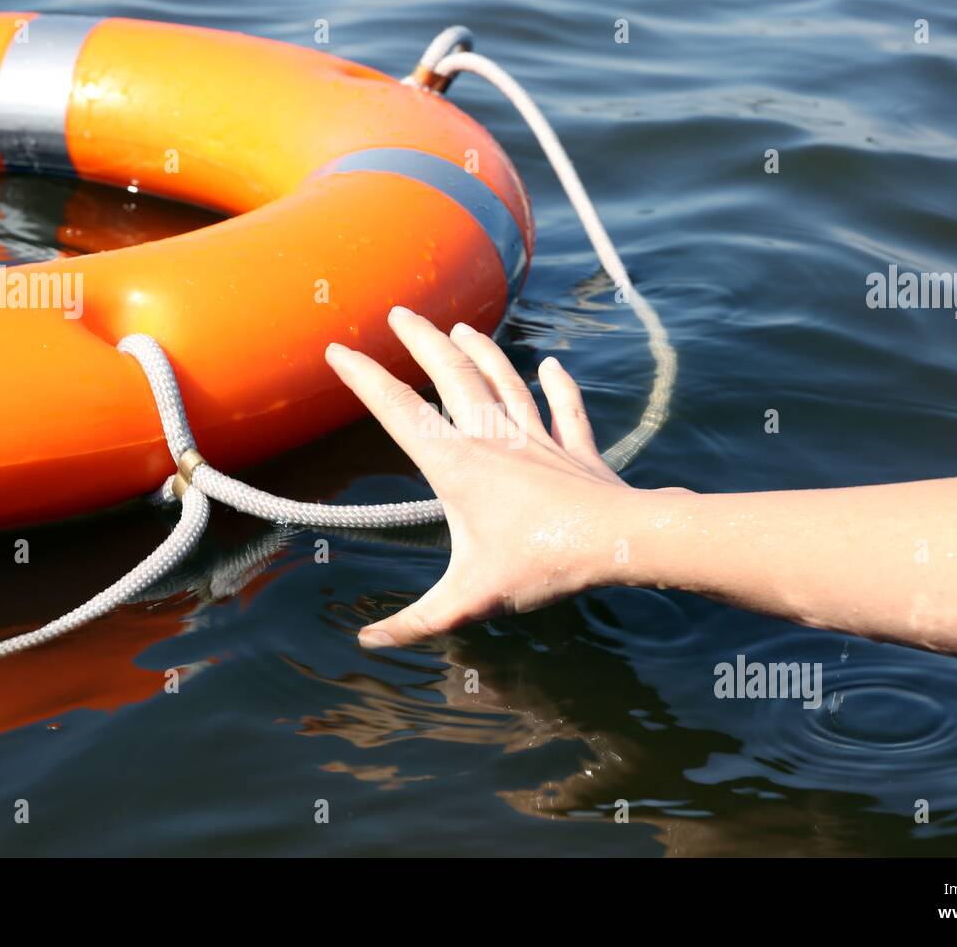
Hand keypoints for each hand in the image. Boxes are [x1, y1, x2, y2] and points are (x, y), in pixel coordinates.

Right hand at [325, 306, 639, 647]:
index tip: (338, 349)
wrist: (618, 542)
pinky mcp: (576, 449)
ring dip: (481, 351)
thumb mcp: (468, 600)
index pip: (400, 412)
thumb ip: (416, 622)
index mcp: (457, 465)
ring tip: (460, 328)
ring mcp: (538, 438)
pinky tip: (552, 366)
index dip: (364, 379)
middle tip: (400, 313)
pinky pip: (565, 410)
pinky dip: (559, 386)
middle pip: (452, 376)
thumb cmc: (541, 564)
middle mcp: (493, 439)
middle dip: (422, 341)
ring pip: (503, 381)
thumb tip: (369, 642)